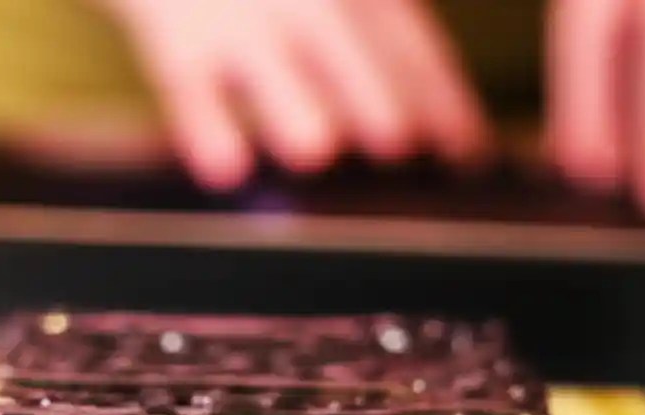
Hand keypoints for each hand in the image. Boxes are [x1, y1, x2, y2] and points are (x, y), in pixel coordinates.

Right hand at [105, 0, 489, 189]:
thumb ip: (384, 24)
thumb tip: (421, 121)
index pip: (414, 51)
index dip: (445, 103)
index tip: (468, 154)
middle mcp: (309, 2)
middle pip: (350, 55)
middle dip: (376, 96)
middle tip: (397, 144)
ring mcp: (241, 20)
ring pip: (275, 70)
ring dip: (293, 107)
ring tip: (314, 149)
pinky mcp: (177, 39)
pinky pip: (190, 88)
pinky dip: (206, 127)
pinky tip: (225, 169)